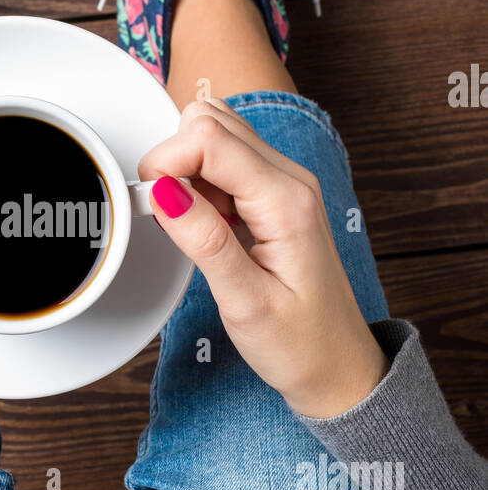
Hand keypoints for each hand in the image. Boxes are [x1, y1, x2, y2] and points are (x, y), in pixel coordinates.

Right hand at [140, 99, 388, 418]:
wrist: (338, 367)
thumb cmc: (302, 345)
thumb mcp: (245, 302)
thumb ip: (204, 241)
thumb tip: (164, 192)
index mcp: (286, 201)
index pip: (209, 136)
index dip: (166, 160)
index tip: (152, 202)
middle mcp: (290, 181)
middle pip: (211, 121)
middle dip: (173, 158)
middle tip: (169, 215)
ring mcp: (284, 184)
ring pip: (217, 133)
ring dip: (186, 168)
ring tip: (190, 222)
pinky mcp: (273, 195)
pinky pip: (225, 161)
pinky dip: (199, 181)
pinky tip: (203, 222)